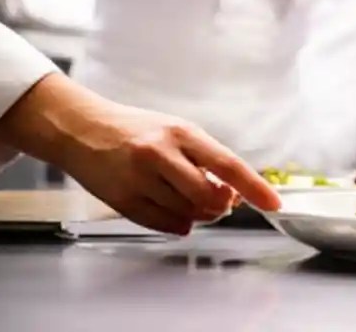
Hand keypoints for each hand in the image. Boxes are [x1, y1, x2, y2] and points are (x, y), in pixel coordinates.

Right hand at [0, 74, 281, 234]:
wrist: (81, 130)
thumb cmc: (135, 129)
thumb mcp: (174, 131)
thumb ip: (204, 160)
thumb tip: (234, 194)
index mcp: (180, 132)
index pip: (228, 164)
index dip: (255, 187)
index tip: (274, 203)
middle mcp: (160, 154)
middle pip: (209, 198)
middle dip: (221, 206)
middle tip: (220, 201)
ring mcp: (139, 179)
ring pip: (188, 215)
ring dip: (198, 215)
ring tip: (188, 198)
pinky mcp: (123, 200)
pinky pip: (165, 225)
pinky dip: (178, 224)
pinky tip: (173, 209)